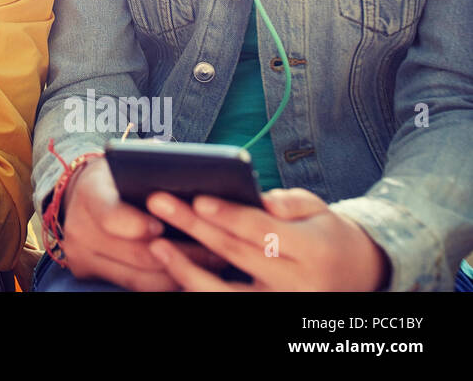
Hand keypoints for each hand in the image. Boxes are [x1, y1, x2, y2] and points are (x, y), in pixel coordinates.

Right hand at [58, 158, 227, 290]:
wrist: (82, 194)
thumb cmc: (119, 175)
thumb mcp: (130, 161)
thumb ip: (154, 165)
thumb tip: (192, 171)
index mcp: (89, 192)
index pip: (109, 214)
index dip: (137, 224)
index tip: (162, 226)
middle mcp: (78, 227)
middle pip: (133, 253)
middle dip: (179, 254)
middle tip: (216, 251)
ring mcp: (80, 254)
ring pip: (137, 276)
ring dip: (178, 273)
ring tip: (213, 264)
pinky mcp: (86, 271)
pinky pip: (134, 286)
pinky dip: (164, 282)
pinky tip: (190, 274)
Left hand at [145, 187, 389, 290]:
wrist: (355, 275)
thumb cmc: (325, 234)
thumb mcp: (319, 210)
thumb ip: (290, 203)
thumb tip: (262, 198)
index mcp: (313, 251)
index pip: (262, 230)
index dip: (228, 215)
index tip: (198, 198)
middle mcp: (296, 285)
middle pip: (235, 253)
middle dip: (193, 227)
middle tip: (158, 203)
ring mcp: (279, 304)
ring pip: (225, 292)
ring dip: (186, 269)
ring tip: (157, 245)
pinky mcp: (266, 313)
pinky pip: (227, 303)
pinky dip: (198, 289)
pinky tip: (173, 272)